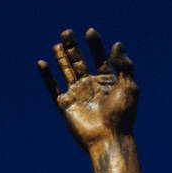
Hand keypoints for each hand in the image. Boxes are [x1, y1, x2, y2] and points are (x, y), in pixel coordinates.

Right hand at [38, 29, 138, 151]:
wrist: (109, 140)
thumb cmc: (122, 116)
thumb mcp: (129, 87)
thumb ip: (124, 65)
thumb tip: (117, 43)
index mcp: (108, 83)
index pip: (100, 59)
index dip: (95, 45)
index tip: (90, 32)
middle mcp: (92, 88)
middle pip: (80, 62)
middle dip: (73, 47)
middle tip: (67, 32)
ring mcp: (78, 96)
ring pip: (67, 72)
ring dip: (62, 58)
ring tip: (58, 44)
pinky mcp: (66, 106)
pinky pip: (54, 89)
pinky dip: (47, 77)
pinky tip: (42, 63)